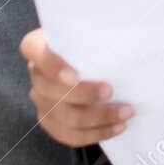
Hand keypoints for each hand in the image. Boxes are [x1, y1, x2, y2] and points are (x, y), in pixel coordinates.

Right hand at [20, 28, 132, 146]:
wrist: (90, 60)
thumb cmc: (91, 41)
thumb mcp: (92, 29)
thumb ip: (101, 31)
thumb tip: (131, 35)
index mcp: (39, 45)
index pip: (33, 50)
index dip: (51, 64)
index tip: (76, 75)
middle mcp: (36, 73)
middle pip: (50, 90)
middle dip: (84, 94)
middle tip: (111, 91)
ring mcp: (41, 100)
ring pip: (64, 116)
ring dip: (98, 118)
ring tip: (125, 112)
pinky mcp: (51, 121)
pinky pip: (70, 135)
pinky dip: (96, 133)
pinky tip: (117, 127)